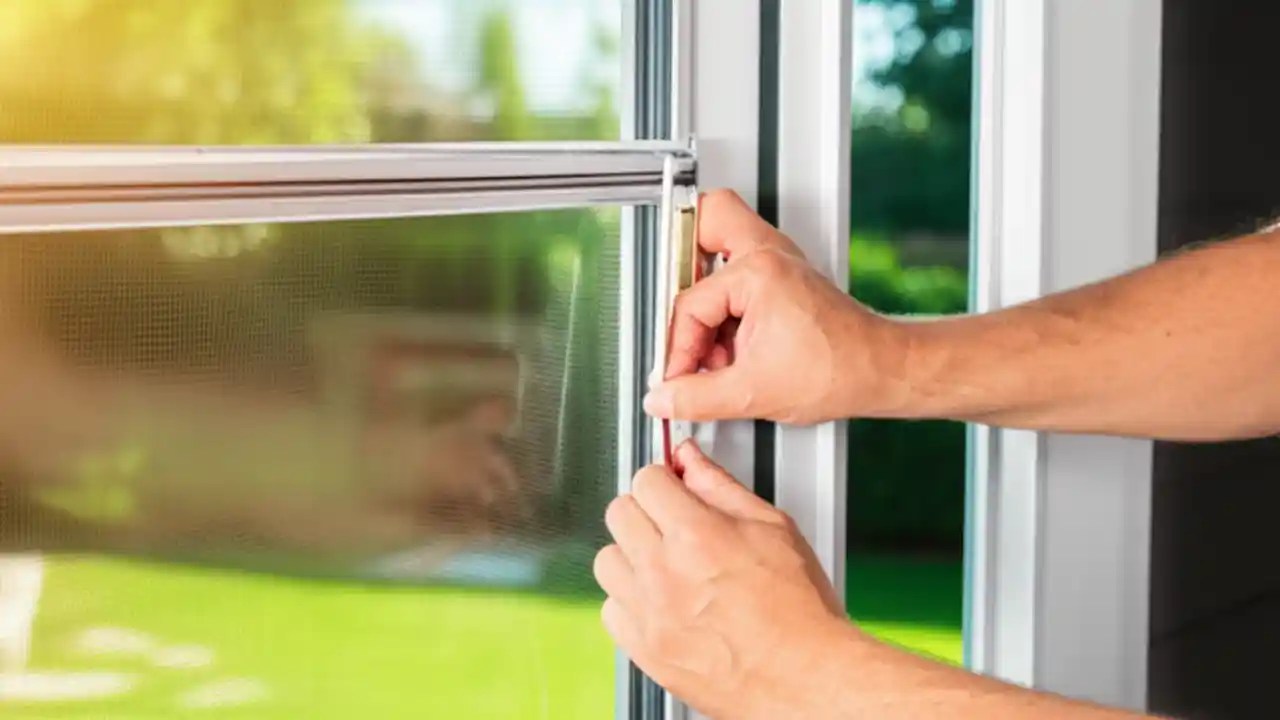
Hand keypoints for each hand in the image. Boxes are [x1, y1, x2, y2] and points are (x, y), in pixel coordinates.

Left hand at [594, 441, 855, 718]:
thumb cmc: (799, 611)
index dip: (664, 479)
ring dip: (632, 555)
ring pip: (607, 560)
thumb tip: (691, 459)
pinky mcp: (643, 649)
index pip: (646, 480)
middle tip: (672, 524)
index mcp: (696, 535)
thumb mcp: (773, 529)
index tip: (673, 488)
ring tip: (666, 565)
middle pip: (619, 513)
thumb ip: (721, 487)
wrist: (803, 679)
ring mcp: (648, 613)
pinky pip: (611, 610)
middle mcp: (663, 573)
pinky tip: (660, 601)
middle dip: (646, 510)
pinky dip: (629, 601)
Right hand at [644, 189, 908, 424]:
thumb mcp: (752, 393)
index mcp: (757, 272)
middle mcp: (768, 254)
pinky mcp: (783, 277)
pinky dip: (727, 309)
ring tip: (712, 343)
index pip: (690, 304)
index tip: (678, 375)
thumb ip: (696, 397)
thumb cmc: (838, 369)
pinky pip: (738, 273)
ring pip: (722, 241)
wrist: (880, 372)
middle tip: (674, 308)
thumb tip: (663, 398)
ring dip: (706, 293)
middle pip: (708, 217)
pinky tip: (733, 347)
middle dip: (682, 263)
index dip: (679, 347)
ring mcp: (778, 260)